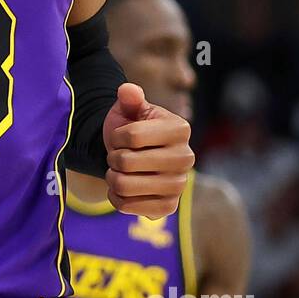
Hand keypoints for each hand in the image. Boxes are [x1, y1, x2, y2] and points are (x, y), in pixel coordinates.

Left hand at [103, 82, 193, 217]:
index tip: (121, 137)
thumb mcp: (130, 109)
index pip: (131, 136)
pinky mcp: (169, 207)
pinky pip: (126, 205)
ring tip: (118, 171)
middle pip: (126, 162)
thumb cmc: (133, 129)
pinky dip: (116, 196)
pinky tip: (122, 188)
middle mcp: (186, 158)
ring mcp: (179, 185)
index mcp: (180, 129)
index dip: (116, 136)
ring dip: (112, 177)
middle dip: (113, 157)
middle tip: (118, 156)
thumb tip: (128, 90)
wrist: (138, 158)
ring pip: (124, 185)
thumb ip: (129, 98)